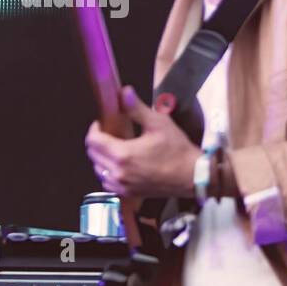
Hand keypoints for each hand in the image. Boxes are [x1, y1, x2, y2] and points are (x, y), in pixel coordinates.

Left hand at [84, 86, 200, 198]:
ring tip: (116, 149)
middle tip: (110, 133)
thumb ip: (137, 108)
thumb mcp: (159, 124)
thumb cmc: (178, 150)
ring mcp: (123, 185)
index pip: (93, 141)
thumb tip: (124, 92)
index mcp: (123, 154)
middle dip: (97, 142)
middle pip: (92, 155)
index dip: (94, 129)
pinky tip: (121, 165)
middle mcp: (118, 172)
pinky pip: (108, 182)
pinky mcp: (129, 193)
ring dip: (102, 158)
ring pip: (98, 169)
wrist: (193, 176)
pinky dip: (109, 172)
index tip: (102, 123)